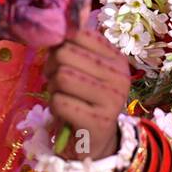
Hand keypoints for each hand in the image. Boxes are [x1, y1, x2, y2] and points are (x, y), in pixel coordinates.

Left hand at [43, 30, 132, 160]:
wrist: (95, 141)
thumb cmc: (84, 99)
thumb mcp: (85, 71)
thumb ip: (73, 49)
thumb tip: (53, 30)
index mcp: (116, 58)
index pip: (79, 33)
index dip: (59, 43)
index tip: (58, 58)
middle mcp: (119, 76)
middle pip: (65, 53)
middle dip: (51, 66)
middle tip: (54, 79)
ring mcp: (112, 99)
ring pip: (62, 76)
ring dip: (52, 88)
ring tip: (60, 96)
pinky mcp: (99, 122)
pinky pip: (60, 102)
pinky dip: (54, 107)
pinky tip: (63, 112)